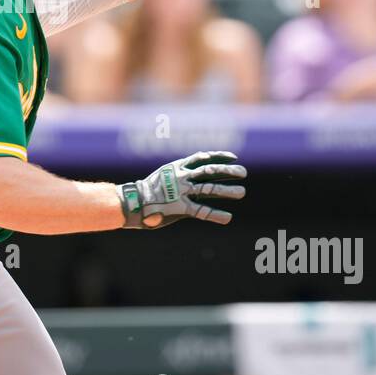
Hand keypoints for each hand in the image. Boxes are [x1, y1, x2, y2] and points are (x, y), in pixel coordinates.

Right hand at [118, 151, 245, 228]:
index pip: (202, 158)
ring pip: (209, 189)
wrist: (131, 202)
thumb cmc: (147, 191)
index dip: (219, 156)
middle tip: (244, 172)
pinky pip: (201, 211)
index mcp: (177, 167)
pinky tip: (228, 218)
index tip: (233, 157)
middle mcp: (181, 177)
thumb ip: (178, 175)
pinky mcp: (180, 208)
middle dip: (228, 171)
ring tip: (242, 192)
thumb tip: (192, 174)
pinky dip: (215, 214)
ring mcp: (181, 192)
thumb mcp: (162, 176)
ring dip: (227, 191)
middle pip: (210, 171)